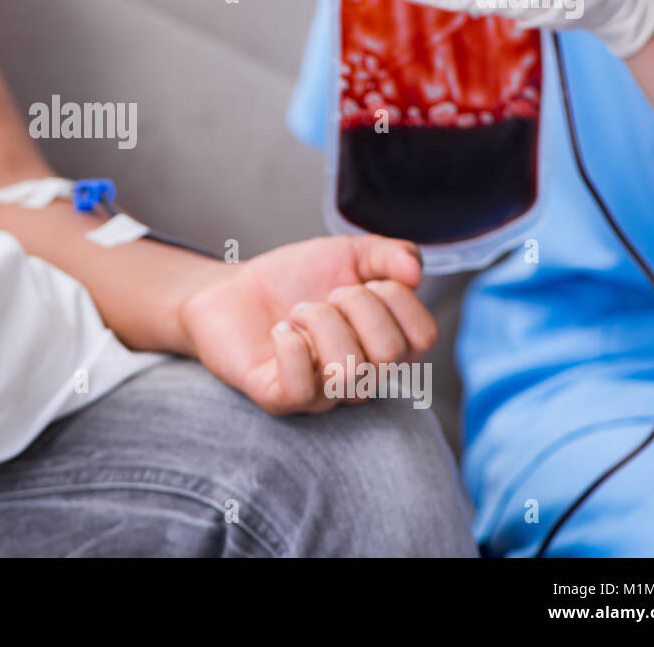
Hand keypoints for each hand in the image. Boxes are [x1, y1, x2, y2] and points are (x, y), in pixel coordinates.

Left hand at [178, 235, 437, 414]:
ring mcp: (321, 394)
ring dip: (319, 320)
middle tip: (324, 295)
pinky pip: (301, 386)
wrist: (230, 289)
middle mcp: (361, 378)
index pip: (423, 338)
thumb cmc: (293, 279)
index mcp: (384, 347)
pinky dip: (290, 346)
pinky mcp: (278, 398)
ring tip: (297, 312)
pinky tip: (279, 331)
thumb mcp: (347, 254)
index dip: (396, 298)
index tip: (364, 281)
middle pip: (390, 353)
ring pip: (348, 371)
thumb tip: (416, 271)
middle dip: (355, 305)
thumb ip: (389, 254)